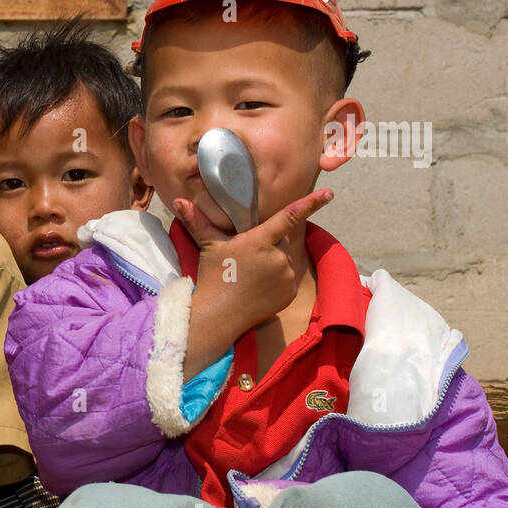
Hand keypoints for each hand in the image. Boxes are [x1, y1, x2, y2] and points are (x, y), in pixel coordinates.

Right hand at [176, 188, 332, 332]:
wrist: (219, 314)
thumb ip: (197, 221)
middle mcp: (277, 257)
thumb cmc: (213, 277)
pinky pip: (289, 278)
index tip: (329, 193)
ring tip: (251, 274)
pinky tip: (260, 286)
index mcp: (259, 241)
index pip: (290, 217)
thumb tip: (178, 200)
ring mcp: (286, 276)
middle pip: (283, 240)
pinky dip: (279, 279)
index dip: (311, 202)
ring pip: (287, 259)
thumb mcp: (209, 246)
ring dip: (275, 261)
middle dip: (270, 243)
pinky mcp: (290, 292)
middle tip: (247, 256)